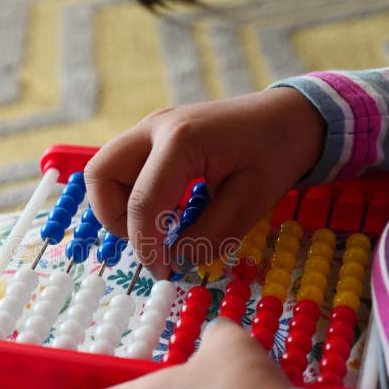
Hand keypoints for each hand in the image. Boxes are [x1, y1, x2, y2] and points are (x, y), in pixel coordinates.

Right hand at [84, 87, 324, 278]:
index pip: (142, 202)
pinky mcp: (152, 136)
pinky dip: (130, 194)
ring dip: (118, 206)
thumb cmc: (276, 153)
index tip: (163, 272)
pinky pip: (122, 168)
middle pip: (100, 175)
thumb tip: (176, 258)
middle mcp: (155, 127)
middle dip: (114, 219)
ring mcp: (150, 127)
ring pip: (104, 171)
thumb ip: (211, 234)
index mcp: (181, 140)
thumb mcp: (252, 201)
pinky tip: (165, 208)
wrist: (288, 117)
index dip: (147, 246)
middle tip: (149, 240)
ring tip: (156, 226)